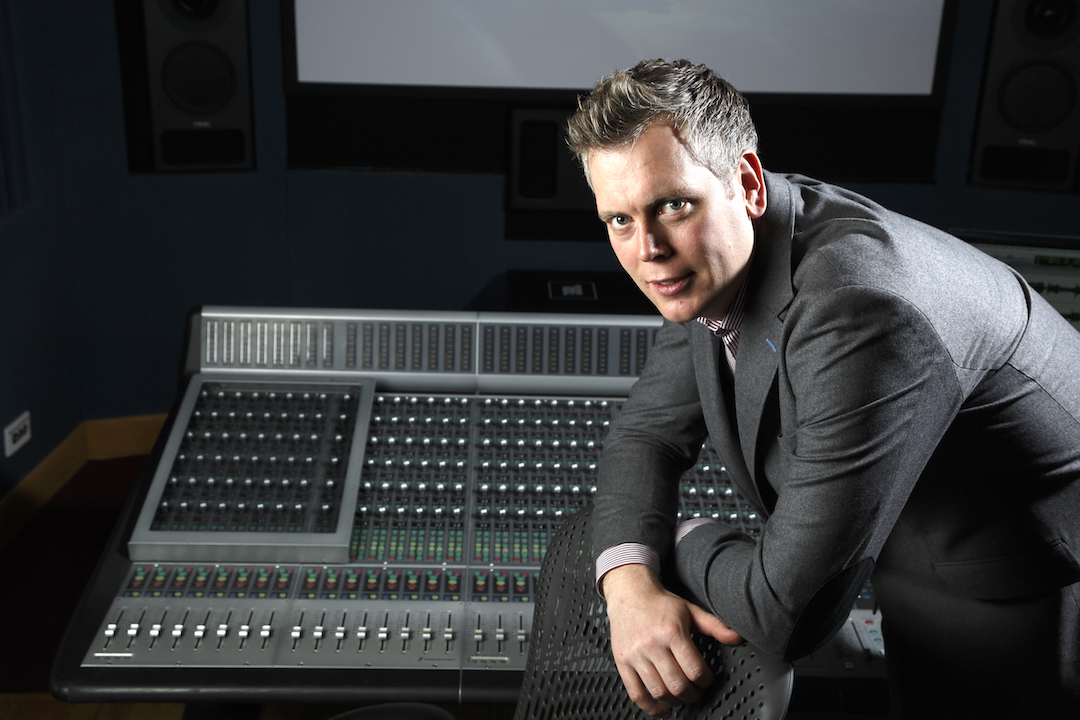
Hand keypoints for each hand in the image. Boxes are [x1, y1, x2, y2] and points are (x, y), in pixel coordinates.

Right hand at [602, 564, 742, 718]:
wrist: (630, 593)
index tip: (707, 679)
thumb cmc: (660, 604)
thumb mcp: (691, 610)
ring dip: (675, 702)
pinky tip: (663, 709)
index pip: (694, 670)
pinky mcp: (622, 662)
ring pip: (658, 692)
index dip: (706, 680)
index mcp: (672, 631)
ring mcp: (635, 655)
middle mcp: (652, 644)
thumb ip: (715, 626)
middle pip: (677, 685)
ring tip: (681, 697)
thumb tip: (736, 638)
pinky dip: (651, 708)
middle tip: (697, 691)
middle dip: (693, 694)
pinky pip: (636, 694)